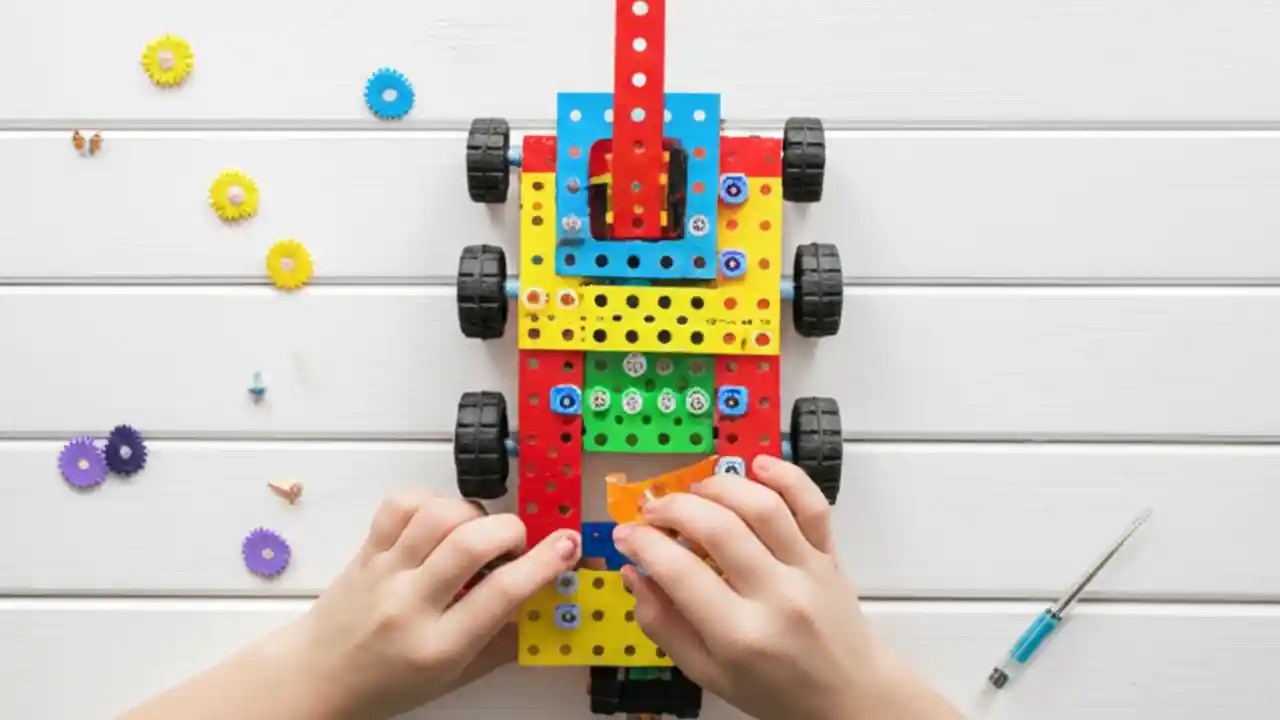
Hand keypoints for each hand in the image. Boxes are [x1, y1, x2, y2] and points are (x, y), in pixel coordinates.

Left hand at [126, 490, 581, 719]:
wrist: (316, 680)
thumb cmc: (385, 684)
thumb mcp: (454, 675)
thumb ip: (501, 640)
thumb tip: (545, 600)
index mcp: (437, 647)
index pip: (501, 594)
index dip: (542, 563)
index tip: (566, 546)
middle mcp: (408, 605)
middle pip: (470, 543)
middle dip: (511, 530)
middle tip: (517, 542)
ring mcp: (383, 573)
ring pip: (437, 514)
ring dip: (473, 513)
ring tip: (478, 532)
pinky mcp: (366, 551)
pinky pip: (401, 504)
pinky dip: (432, 500)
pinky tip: (442, 521)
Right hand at [613, 455, 959, 719]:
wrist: (848, 696)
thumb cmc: (776, 689)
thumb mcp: (708, 674)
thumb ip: (664, 625)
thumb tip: (633, 573)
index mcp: (740, 636)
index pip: (679, 572)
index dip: (643, 544)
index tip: (627, 535)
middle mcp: (777, 597)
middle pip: (718, 528)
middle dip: (673, 508)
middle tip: (653, 511)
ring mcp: (808, 570)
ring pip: (763, 505)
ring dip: (720, 486)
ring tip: (695, 492)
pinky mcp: (830, 554)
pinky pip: (812, 503)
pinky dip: (786, 475)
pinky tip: (758, 466)